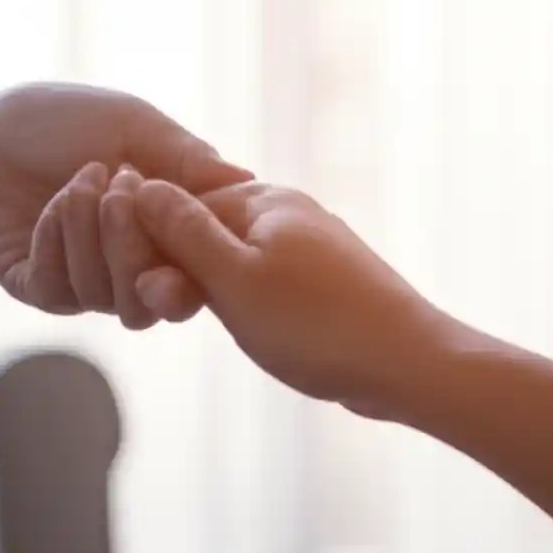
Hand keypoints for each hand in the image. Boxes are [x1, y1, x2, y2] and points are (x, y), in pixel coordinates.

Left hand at [0, 82, 250, 323]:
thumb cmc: (55, 121)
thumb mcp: (130, 124)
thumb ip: (185, 156)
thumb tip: (246, 179)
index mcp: (161, 230)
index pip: (200, 268)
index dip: (202, 255)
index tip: (194, 219)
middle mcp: (127, 264)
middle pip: (156, 298)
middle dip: (140, 243)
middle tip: (122, 185)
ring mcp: (80, 282)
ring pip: (108, 298)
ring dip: (94, 235)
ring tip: (80, 181)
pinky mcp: (35, 287)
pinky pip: (59, 290)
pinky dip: (57, 244)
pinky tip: (51, 204)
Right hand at [134, 180, 452, 412]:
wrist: (411, 365)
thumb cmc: (316, 325)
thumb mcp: (234, 279)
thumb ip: (184, 233)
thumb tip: (141, 187)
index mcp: (263, 198)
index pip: (178, 204)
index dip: (150, 248)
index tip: (148, 292)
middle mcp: (287, 210)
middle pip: (204, 231)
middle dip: (182, 273)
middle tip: (184, 313)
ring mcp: (310, 244)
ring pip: (233, 262)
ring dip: (213, 293)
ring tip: (233, 328)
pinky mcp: (324, 279)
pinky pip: (264, 281)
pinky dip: (248, 304)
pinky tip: (258, 333)